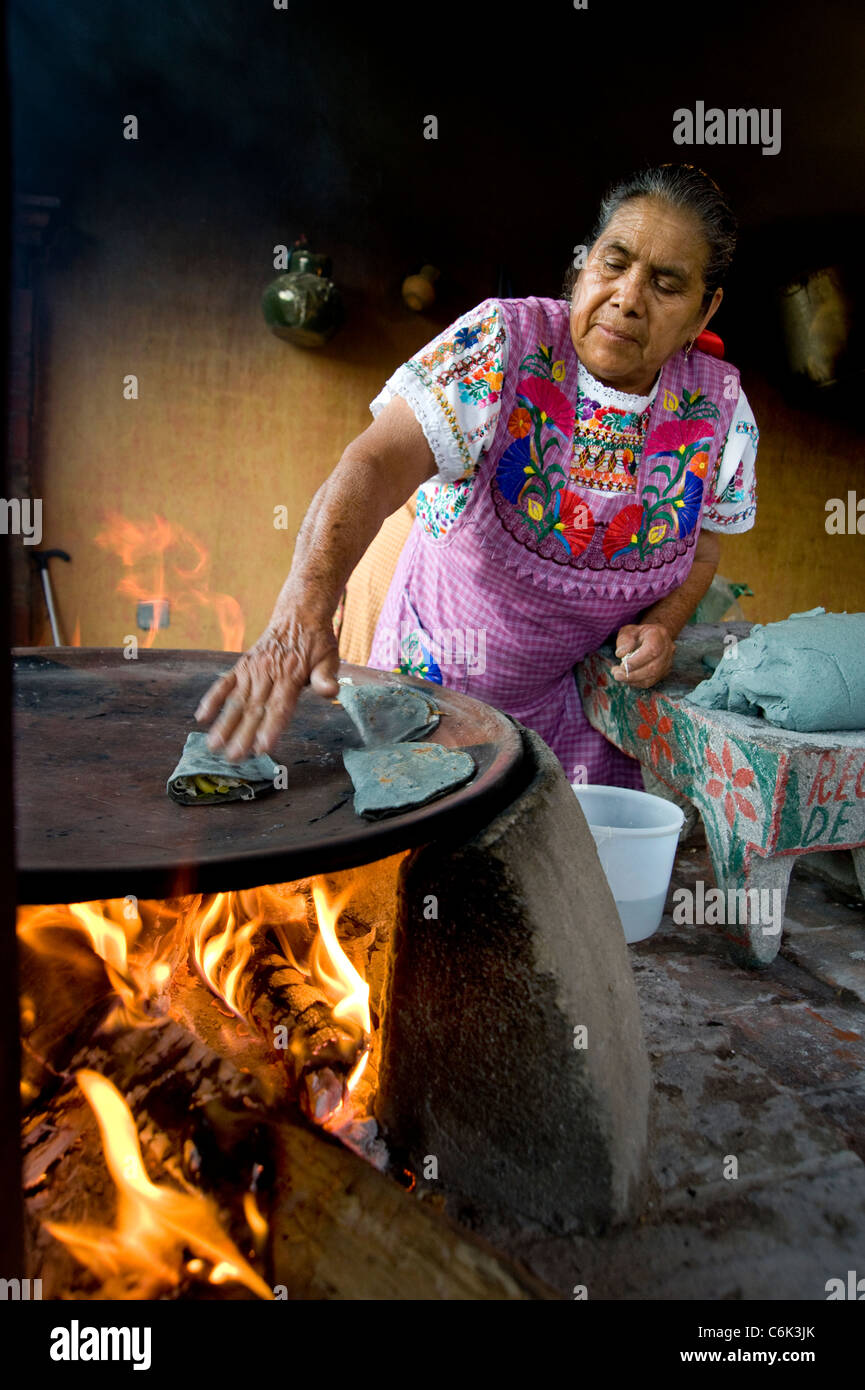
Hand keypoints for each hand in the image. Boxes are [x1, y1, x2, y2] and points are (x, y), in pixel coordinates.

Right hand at [194, 617, 339, 761]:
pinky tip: (202, 717)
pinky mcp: (242, 666)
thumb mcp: (329, 657)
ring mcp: (252, 670)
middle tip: (234, 758)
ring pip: (237, 700)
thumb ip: (325, 677)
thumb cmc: (316, 642)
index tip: (262, 747)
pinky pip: (224, 683)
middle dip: (243, 735)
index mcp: (290, 675)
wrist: (299, 614)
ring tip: (213, 745)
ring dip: (224, 724)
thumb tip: (331, 692)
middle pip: (254, 709)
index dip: (270, 728)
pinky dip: (212, 698)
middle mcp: (268, 673)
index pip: (279, 706)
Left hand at [611, 623, 675, 688]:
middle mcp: (667, 649)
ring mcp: (668, 662)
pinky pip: (651, 681)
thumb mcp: (629, 631)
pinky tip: (627, 678)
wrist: (653, 636)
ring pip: (653, 677)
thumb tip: (621, 654)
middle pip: (653, 667)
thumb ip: (624, 640)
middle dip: (633, 674)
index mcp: (659, 635)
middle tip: (617, 674)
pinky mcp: (664, 672)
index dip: (637, 661)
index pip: (652, 650)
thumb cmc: (639, 634)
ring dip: (633, 679)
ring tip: (619, 676)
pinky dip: (637, 682)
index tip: (622, 665)